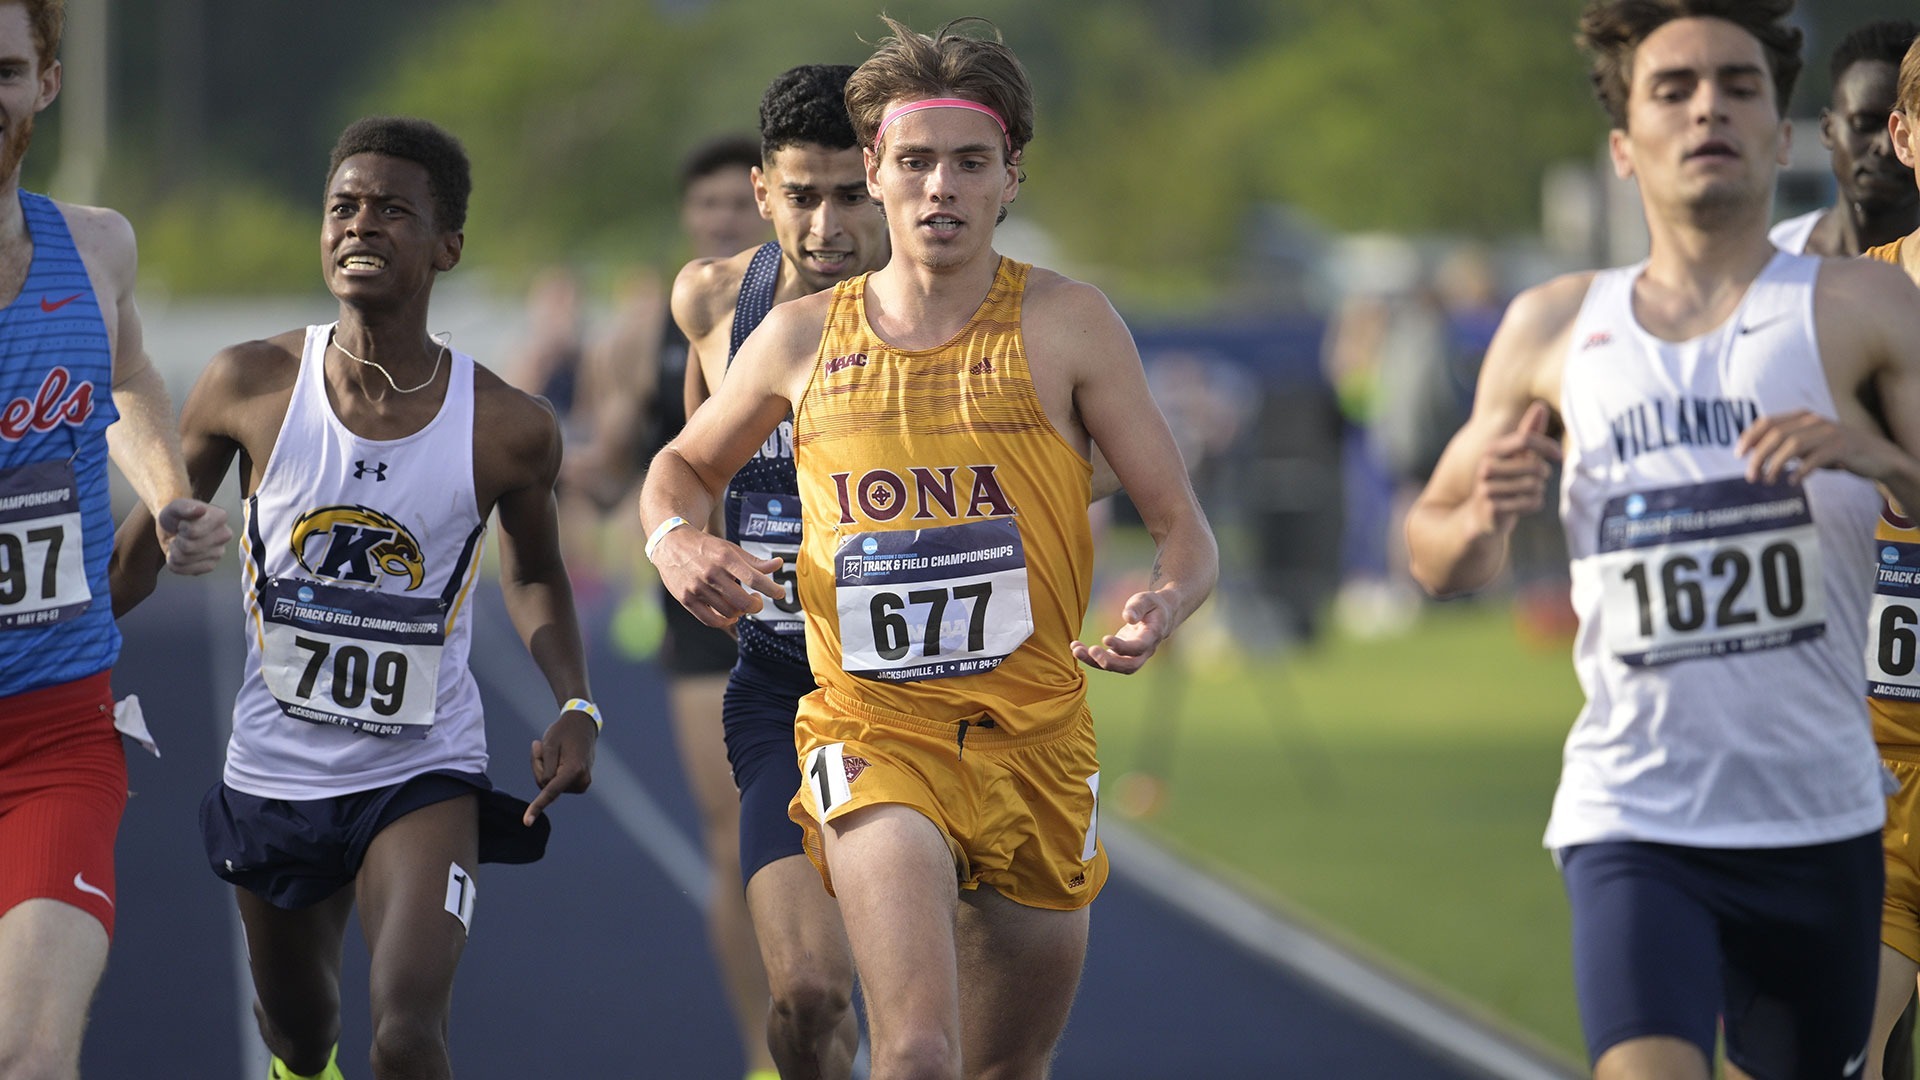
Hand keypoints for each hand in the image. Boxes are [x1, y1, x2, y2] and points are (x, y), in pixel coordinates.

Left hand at [158, 499, 230, 574]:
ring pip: (184, 559)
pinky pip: (184, 570)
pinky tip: (180, 554)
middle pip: (188, 547)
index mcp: (220, 517)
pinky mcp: (210, 566)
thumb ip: (185, 507)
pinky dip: (175, 563)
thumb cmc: (176, 515)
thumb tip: (200, 510)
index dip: (182, 528)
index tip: (184, 523)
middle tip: (180, 534)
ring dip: (174, 551)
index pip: (193, 532)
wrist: (174, 526)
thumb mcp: (175, 506)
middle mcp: (224, 535)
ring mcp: (219, 553)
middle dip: (177, 540)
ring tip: (180, 543)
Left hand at [524, 709, 597, 824]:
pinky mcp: (579, 784)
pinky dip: (551, 772)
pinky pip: (555, 784)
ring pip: (549, 786)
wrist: (582, 725)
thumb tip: (545, 788)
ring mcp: (582, 784)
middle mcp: (581, 780)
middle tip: (540, 746)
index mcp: (574, 770)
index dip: (537, 806)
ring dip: (544, 769)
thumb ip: (544, 769)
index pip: (550, 791)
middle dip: (538, 767)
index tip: (527, 822)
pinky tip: (558, 758)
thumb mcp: (549, 745)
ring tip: (552, 750)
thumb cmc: (563, 732)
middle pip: (545, 785)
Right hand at [651, 526, 783, 627]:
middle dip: (756, 605)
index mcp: (724, 557)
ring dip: (741, 612)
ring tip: (741, 604)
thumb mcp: (730, 549)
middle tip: (758, 601)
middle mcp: (711, 573)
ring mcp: (697, 588)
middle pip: (743, 601)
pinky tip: (731, 615)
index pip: (754, 578)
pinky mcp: (686, 599)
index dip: (771, 589)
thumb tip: (779, 564)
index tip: (780, 594)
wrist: (670, 544)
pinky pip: (711, 620)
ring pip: (729, 612)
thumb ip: (754, 561)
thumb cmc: (705, 547)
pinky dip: (725, 621)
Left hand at [1072, 590, 1174, 674]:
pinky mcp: (1122, 655)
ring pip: (1116, 667)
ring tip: (1076, 650)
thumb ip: (1138, 607)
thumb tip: (1128, 617)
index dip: (1123, 647)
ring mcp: (1133, 656)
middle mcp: (1145, 651)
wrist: (1160, 617)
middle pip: (1129, 666)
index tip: (1105, 639)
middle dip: (1108, 662)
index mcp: (1153, 636)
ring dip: (1094, 662)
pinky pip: (1107, 661)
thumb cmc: (1152, 605)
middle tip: (1091, 651)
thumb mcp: (1147, 599)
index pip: (1139, 647)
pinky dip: (1091, 657)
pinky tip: (1076, 647)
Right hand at [1467, 401, 1559, 536]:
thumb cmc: (1504, 483)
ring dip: (1538, 491)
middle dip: (1543, 475)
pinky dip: (1534, 504)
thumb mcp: (1516, 457)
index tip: (1560, 456)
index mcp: (1492, 450)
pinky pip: (1529, 502)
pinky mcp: (1491, 507)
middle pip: (1533, 465)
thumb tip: (1540, 405)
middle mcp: (1486, 466)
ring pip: (1533, 485)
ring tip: (1529, 494)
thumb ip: (1529, 433)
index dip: (1547, 446)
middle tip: (1539, 480)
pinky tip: (1525, 506)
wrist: (1480, 518)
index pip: (1525, 439)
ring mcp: (1486, 487)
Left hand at [1738, 408, 1898, 484]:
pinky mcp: (1841, 447)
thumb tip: (1753, 454)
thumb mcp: (1807, 445)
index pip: (1767, 422)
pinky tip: (1792, 481)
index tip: (1739, 454)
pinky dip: (1800, 470)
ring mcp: (1828, 433)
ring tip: (1768, 480)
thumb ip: (1785, 445)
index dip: (1750, 437)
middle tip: (1750, 476)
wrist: (1875, 456)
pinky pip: (1815, 458)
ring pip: (1793, 445)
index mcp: (1802, 417)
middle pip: (1776, 434)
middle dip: (1759, 456)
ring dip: (1775, 464)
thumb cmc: (1834, 452)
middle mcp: (1813, 421)